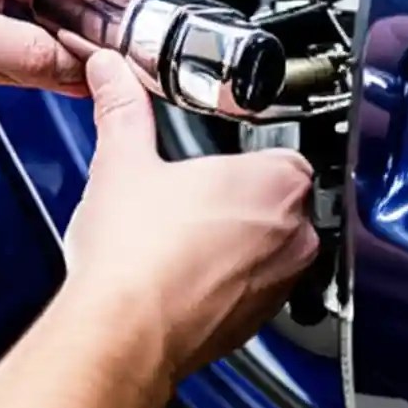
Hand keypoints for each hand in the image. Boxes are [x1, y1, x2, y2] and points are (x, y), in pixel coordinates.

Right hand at [61, 50, 318, 380]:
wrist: (123, 332)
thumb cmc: (134, 257)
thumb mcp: (124, 163)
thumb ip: (123, 109)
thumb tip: (111, 75)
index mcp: (277, 181)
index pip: (286, 150)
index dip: (247, 154)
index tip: (217, 158)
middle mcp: (295, 234)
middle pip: (280, 200)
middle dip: (241, 198)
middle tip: (191, 198)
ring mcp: (282, 282)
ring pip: (271, 247)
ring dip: (239, 241)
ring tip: (183, 238)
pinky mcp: (261, 321)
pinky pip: (255, 289)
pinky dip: (229, 281)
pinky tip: (184, 276)